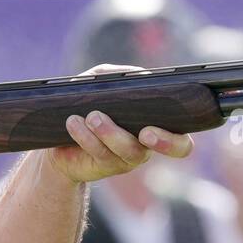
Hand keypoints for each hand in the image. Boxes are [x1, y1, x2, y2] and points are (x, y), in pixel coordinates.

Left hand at [52, 65, 194, 182]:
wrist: (59, 134)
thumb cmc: (88, 103)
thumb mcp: (102, 82)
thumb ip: (120, 76)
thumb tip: (137, 76)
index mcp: (158, 124)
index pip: (182, 140)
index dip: (175, 139)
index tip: (151, 129)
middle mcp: (149, 144)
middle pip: (171, 149)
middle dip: (162, 142)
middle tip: (145, 131)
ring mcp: (127, 158)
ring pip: (128, 150)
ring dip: (109, 132)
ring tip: (91, 116)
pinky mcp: (105, 166)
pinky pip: (100, 153)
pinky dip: (85, 136)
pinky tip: (73, 122)